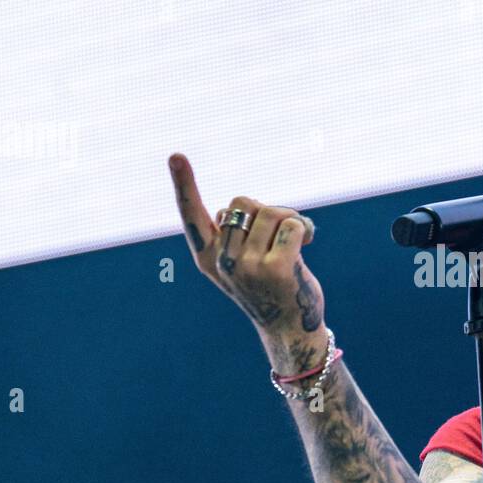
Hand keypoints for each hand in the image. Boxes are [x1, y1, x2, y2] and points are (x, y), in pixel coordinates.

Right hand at [167, 152, 324, 339]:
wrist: (289, 327)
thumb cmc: (267, 286)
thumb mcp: (241, 261)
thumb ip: (234, 234)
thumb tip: (244, 205)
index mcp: (207, 257)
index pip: (192, 214)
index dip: (184, 184)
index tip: (176, 155)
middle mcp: (223, 261)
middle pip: (242, 202)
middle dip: (265, 210)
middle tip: (279, 233)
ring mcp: (248, 266)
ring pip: (269, 211)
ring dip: (288, 219)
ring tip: (294, 242)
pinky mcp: (276, 268)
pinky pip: (293, 224)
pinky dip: (305, 229)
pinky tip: (307, 247)